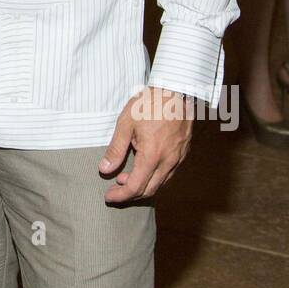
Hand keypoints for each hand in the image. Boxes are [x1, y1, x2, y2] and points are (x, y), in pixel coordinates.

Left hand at [99, 86, 192, 202]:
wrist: (176, 90)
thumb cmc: (149, 103)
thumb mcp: (126, 123)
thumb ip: (115, 149)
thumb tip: (104, 169)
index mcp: (152, 156)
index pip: (136, 187)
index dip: (121, 196)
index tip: (109, 197)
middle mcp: (168, 161)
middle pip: (149, 190)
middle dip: (130, 194)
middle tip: (115, 188)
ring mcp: (178, 158)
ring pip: (161, 183)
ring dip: (143, 185)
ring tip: (126, 176)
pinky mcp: (184, 152)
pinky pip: (169, 173)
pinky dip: (155, 177)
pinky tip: (144, 167)